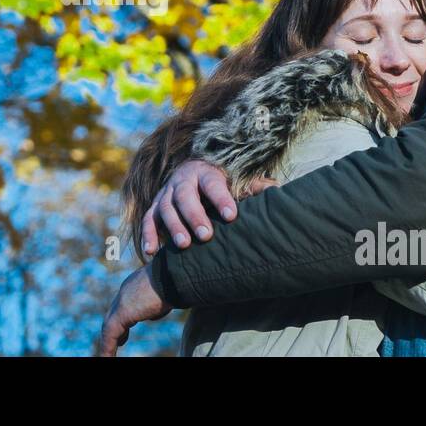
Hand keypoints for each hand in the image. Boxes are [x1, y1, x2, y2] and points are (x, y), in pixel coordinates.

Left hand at [96, 266, 170, 356]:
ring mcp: (122, 301)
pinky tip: (107, 357)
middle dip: (113, 329)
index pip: (124, 304)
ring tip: (107, 355)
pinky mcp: (123, 312)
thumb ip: (159, 302)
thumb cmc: (178, 280)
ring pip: (109, 326)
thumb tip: (154, 313)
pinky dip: (108, 347)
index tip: (123, 331)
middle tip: (115, 343)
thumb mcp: (168, 293)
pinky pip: (111, 334)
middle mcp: (126, 291)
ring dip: (108, 342)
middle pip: (113, 314)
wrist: (174, 274)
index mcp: (135, 284)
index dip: (122, 320)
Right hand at [140, 159, 266, 255]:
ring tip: (184, 245)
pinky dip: (148, 235)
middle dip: (194, 215)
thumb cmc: (219, 184)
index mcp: (205, 172)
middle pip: (185, 196)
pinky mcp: (155, 207)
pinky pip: (148, 220)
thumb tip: (277, 189)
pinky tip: (152, 252)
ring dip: (173, 226)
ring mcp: (166, 193)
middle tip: (206, 235)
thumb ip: (252, 187)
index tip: (232, 216)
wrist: (191, 172)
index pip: (213, 184)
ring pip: (166, 208)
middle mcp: (182, 180)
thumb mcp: (234, 182)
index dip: (221, 199)